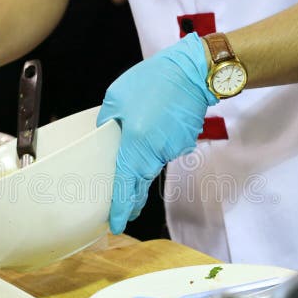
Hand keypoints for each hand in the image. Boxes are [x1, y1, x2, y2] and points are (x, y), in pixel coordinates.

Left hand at [97, 33, 217, 233]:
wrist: (193, 72)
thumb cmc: (153, 81)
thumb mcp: (116, 97)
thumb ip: (107, 121)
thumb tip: (105, 134)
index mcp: (135, 146)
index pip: (125, 187)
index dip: (120, 209)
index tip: (115, 225)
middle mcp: (155, 154)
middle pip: (139, 184)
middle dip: (131, 199)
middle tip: (124, 209)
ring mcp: (172, 150)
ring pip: (152, 165)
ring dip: (143, 162)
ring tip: (138, 140)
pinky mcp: (183, 143)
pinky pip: (164, 151)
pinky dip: (157, 145)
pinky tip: (155, 126)